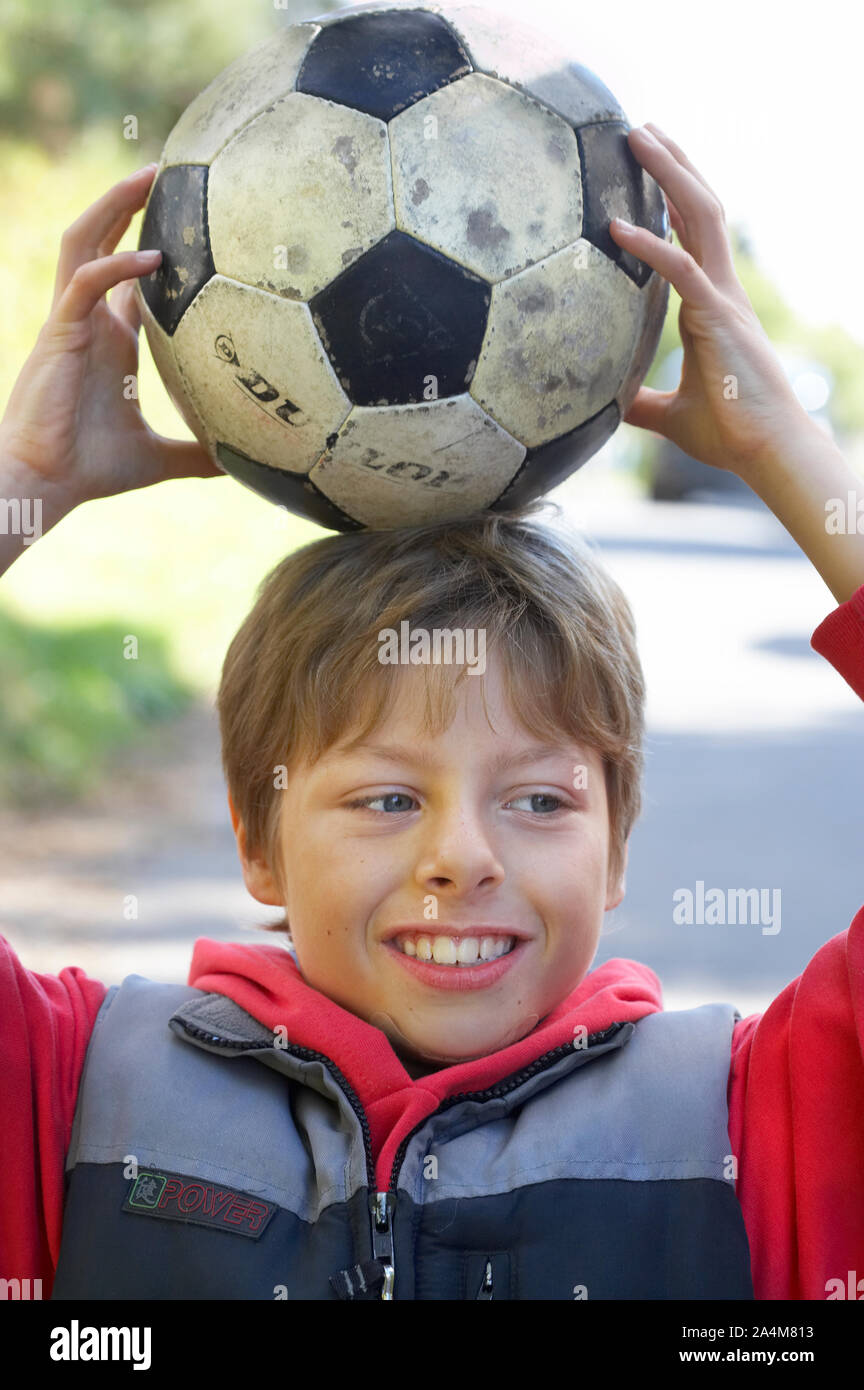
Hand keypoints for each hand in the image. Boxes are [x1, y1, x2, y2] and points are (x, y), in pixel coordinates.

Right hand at [0, 165, 221, 506]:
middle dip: (129, 202)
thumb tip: (241, 466)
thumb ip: (197, 455)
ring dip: (113, 205)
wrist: (48, 482)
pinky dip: (116, 265)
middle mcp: (91, 321)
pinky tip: (153, 260)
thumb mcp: (159, 458)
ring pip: (84, 241)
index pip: (130, 276)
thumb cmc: (92, 468)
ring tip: (149, 175)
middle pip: (103, 240)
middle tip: (167, 169)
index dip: (151, 243)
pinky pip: (85, 281)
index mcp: (111, 340)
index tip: (188, 219)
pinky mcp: (59, 331)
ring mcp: (71, 320)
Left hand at [610, 123, 811, 476]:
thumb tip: (605, 405)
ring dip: (668, 175)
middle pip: (700, 208)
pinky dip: (649, 246)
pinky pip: (681, 271)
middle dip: (673, 165)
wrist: (765, 451)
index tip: (649, 169)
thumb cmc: (728, 433)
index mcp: (713, 304)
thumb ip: (637, 402)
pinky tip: (616, 228)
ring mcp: (723, 299)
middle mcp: (721, 290)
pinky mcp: (718, 319)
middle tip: (641, 129)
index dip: (673, 199)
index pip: (694, 236)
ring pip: (699, 218)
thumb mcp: (668, 415)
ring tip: (639, 138)